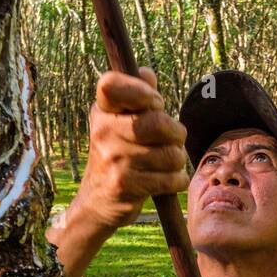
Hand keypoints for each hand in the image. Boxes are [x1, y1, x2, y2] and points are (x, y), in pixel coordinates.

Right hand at [47, 67, 188, 243]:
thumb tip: (147, 74)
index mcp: (102, 111)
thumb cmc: (119, 155)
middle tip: (173, 140)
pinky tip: (167, 181)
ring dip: (177, 160)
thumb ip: (138, 96)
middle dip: (176, 133)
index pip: (111, 84)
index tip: (152, 103)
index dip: (142, 91)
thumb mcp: (122, 122)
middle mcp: (103, 132)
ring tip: (167, 163)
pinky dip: (177, 180)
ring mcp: (113, 159)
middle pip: (157, 122)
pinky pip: (170, 179)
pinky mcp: (125, 185)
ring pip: (170, 154)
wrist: (98, 202)